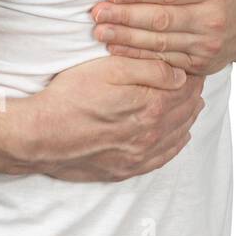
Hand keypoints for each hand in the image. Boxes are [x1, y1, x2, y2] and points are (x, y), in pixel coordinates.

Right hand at [27, 54, 205, 182]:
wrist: (40, 136)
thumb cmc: (70, 96)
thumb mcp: (109, 69)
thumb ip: (150, 70)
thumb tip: (180, 75)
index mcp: (151, 105)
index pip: (186, 88)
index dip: (192, 75)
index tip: (192, 66)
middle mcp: (151, 134)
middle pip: (185, 111)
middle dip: (193, 94)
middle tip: (195, 82)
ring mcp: (140, 155)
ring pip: (178, 134)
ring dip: (188, 117)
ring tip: (191, 103)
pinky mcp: (127, 169)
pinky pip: (164, 157)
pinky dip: (176, 143)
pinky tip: (179, 135)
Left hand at [89, 0, 235, 75]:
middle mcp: (212, 19)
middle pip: (161, 20)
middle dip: (125, 17)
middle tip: (97, 13)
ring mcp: (207, 45)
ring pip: (160, 43)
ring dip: (126, 38)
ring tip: (100, 32)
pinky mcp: (201, 65)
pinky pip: (165, 61)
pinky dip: (139, 56)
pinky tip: (117, 49)